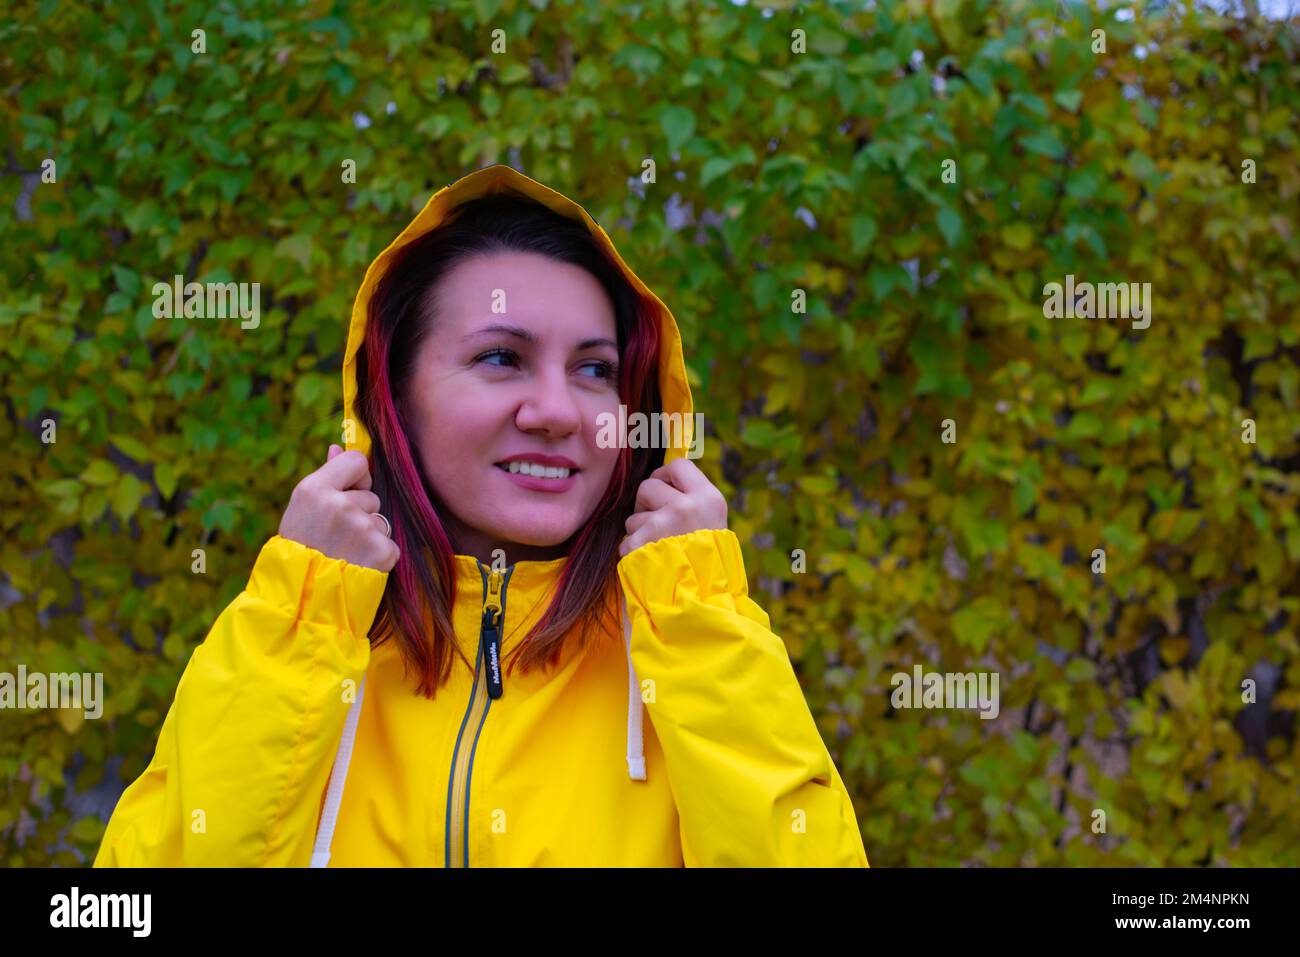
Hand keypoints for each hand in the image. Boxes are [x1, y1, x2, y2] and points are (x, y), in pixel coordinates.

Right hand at [277, 444, 399, 571]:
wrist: (303, 598)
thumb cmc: (301, 548)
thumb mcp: (302, 509)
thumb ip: (326, 476)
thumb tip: (339, 446)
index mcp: (315, 489)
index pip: (356, 461)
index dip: (355, 478)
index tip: (345, 493)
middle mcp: (340, 505)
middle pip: (371, 495)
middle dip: (360, 512)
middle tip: (336, 536)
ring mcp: (363, 528)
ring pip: (380, 520)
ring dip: (369, 535)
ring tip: (345, 552)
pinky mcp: (382, 551)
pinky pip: (389, 543)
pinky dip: (379, 555)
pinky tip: (359, 564)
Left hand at [619, 458, 727, 558]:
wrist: (702, 602)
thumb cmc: (709, 565)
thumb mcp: (714, 525)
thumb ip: (692, 501)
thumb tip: (664, 477)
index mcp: (708, 498)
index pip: (678, 465)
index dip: (666, 476)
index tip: (665, 491)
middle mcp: (686, 506)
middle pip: (647, 487)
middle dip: (647, 505)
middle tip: (659, 526)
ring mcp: (662, 524)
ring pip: (633, 516)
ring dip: (640, 532)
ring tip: (659, 551)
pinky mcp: (641, 543)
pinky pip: (626, 540)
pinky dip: (632, 553)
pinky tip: (650, 564)